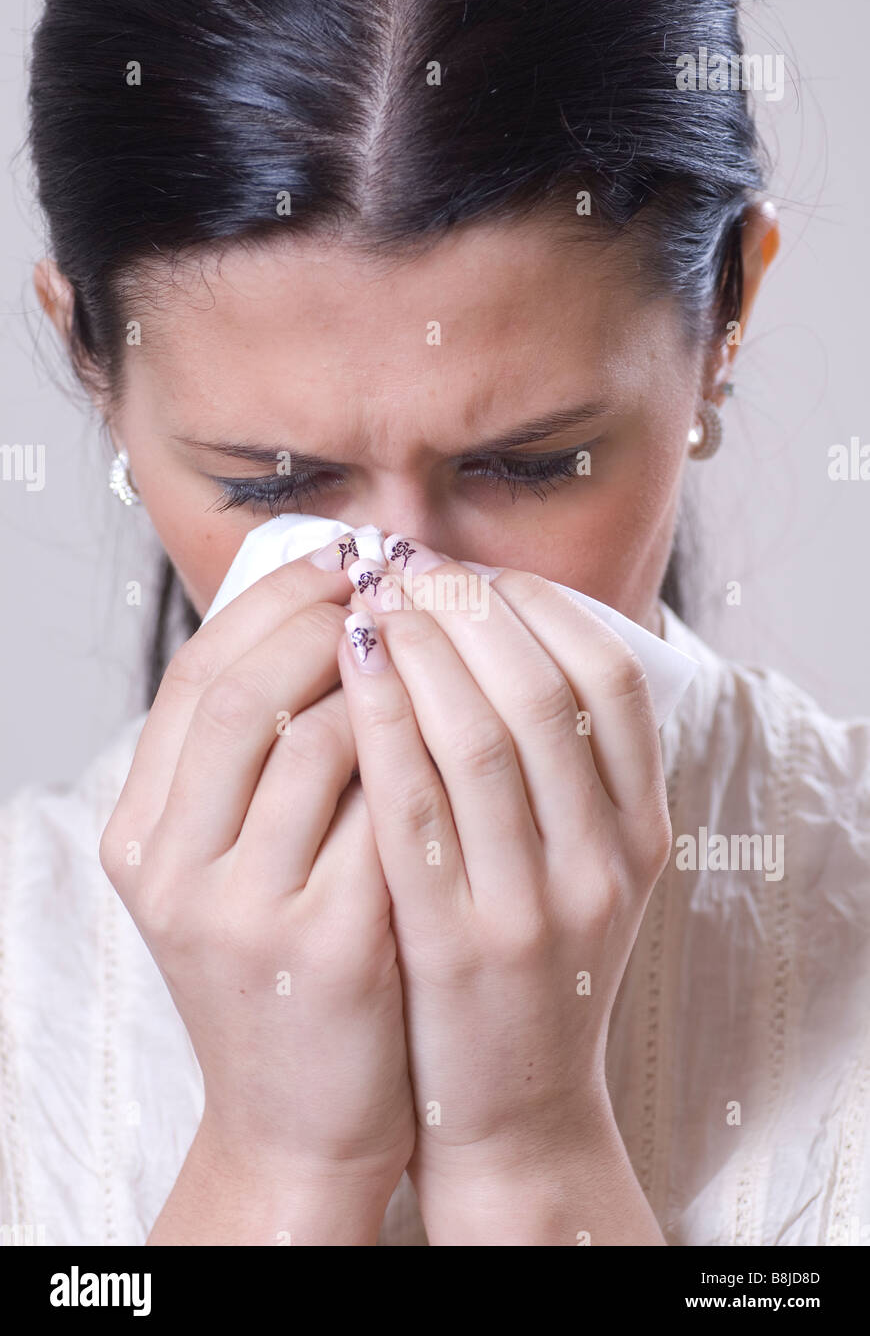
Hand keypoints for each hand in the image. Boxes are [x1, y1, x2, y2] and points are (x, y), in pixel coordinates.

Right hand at [100, 546, 414, 1242]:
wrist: (300, 1117)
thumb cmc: (283, 966)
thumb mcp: (233, 866)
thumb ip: (256, 763)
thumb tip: (330, 623)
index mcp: (141, 837)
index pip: (193, 677)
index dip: (271, 605)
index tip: (341, 562)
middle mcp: (173, 870)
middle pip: (245, 693)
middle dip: (328, 619)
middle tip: (396, 582)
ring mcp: (244, 913)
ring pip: (318, 738)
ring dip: (389, 678)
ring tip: (434, 647)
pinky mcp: (329, 947)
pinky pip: (386, 810)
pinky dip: (425, 753)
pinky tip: (462, 727)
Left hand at [336, 538, 670, 1242]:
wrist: (517, 1106)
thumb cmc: (535, 965)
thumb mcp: (588, 870)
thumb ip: (568, 771)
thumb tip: (503, 633)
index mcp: (643, 831)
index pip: (613, 679)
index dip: (539, 608)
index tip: (474, 573)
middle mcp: (604, 863)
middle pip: (544, 691)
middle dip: (469, 611)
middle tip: (406, 567)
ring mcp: (536, 905)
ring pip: (484, 737)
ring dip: (422, 651)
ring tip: (372, 601)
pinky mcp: (459, 942)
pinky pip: (416, 806)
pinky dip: (382, 724)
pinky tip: (348, 674)